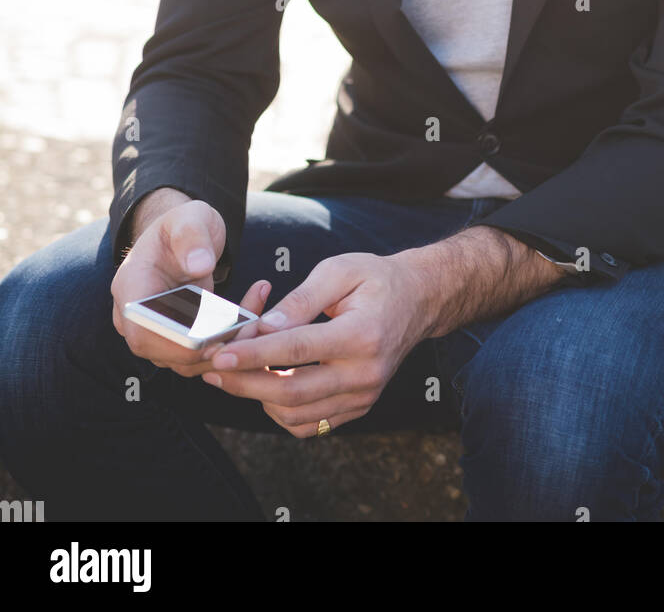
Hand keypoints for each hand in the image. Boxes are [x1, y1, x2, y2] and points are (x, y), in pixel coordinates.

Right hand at [111, 197, 267, 377]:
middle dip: (208, 349)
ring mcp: (156, 331)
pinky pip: (202, 353)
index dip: (173, 344)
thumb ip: (192, 236)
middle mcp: (137, 317)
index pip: (141, 332)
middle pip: (165, 353)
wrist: (184, 238)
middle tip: (248, 329)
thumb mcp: (190, 218)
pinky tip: (254, 317)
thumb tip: (199, 266)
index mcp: (131, 287)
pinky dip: (229, 343)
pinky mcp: (178, 339)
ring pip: (188, 360)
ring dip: (224, 348)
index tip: (211, 340)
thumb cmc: (184, 225)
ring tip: (256, 320)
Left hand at [200, 251, 427, 436]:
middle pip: (292, 392)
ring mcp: (363, 396)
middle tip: (212, 369)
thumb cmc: (375, 278)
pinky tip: (266, 386)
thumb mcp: (339, 271)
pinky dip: (281, 411)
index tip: (219, 355)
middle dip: (244, 383)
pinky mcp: (358, 407)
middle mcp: (365, 373)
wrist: (418, 300)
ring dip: (258, 397)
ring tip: (236, 373)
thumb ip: (300, 300)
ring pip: (297, 415)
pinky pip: (310, 424)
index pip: (296, 349)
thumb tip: (263, 328)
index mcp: (362, 334)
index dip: (253, 354)